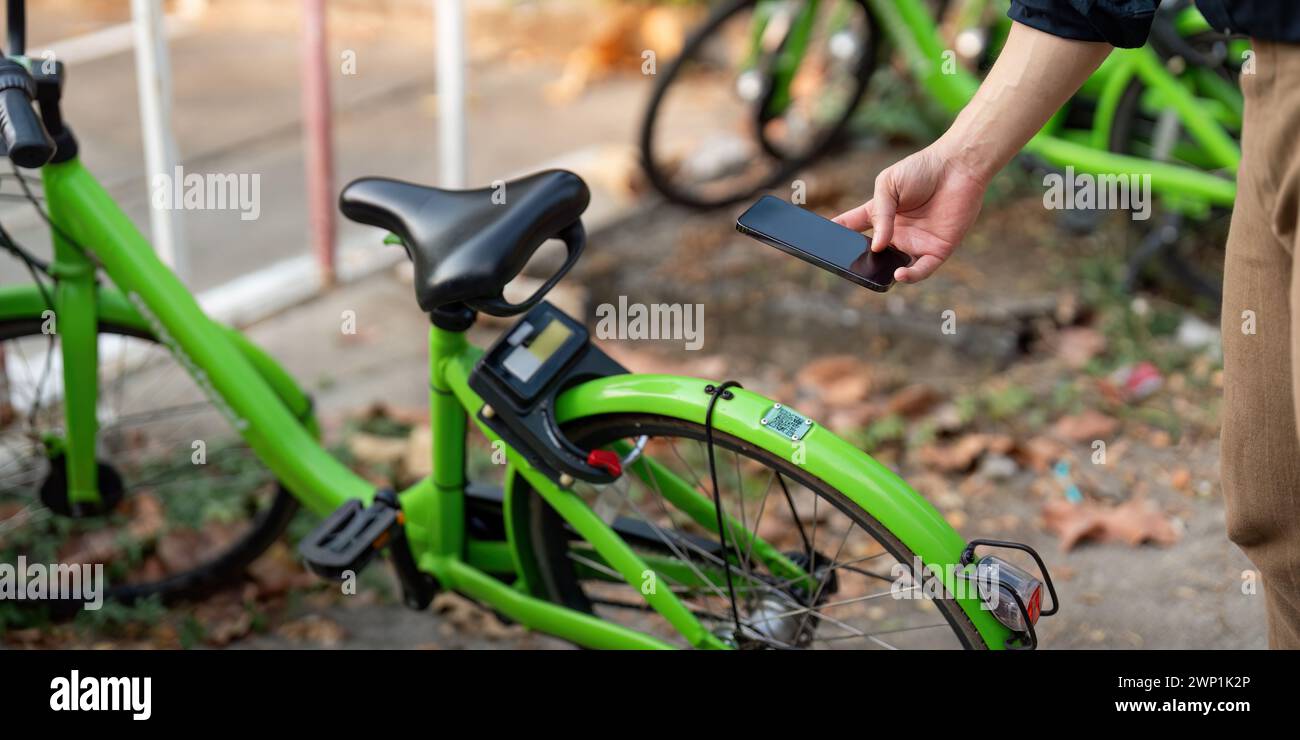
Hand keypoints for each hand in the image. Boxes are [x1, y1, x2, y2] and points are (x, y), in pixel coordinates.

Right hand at [833, 142, 987, 282]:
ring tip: (870, 272)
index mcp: (881, 214)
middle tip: (845, 265)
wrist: (958, 166)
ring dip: (881, 273)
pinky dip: (910, 276)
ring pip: (894, 267)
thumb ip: (879, 214)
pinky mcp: (937, 250)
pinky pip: (921, 270)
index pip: (852, 227)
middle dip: (857, 262)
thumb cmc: (922, 169)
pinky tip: (899, 273)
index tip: (819, 243)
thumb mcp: (888, 184)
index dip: (837, 234)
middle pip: (871, 254)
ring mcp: (916, 243)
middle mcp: (896, 232)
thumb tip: (875, 246)